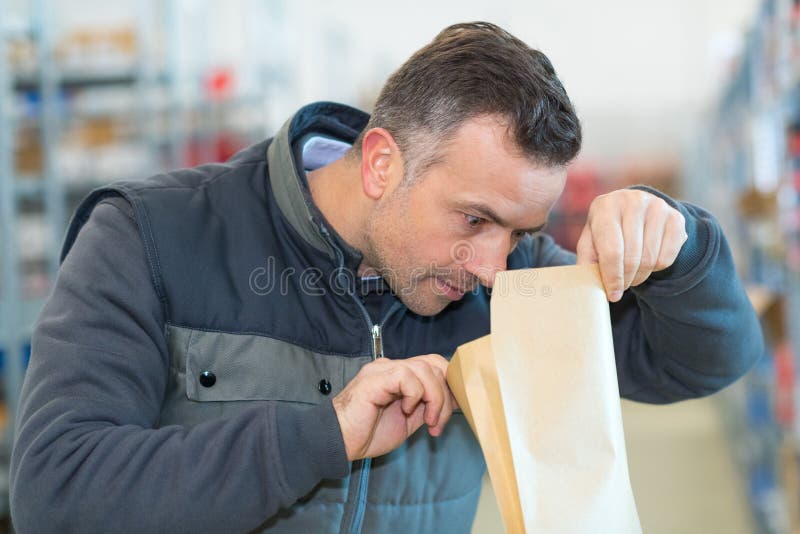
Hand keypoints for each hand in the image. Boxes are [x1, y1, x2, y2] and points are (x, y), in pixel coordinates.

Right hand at [332, 354, 454, 460]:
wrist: (339, 441)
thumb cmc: (367, 433)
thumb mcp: (408, 420)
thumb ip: (426, 406)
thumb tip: (454, 400)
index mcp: (399, 375)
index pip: (433, 365)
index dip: (448, 385)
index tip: (452, 411)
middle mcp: (391, 367)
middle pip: (434, 364)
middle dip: (445, 394)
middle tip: (437, 422)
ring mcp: (383, 369)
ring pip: (424, 369)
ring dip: (434, 398)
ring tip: (428, 422)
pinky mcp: (376, 377)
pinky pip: (407, 376)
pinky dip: (415, 396)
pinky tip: (406, 411)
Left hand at [576, 189, 687, 301]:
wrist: (633, 209)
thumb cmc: (607, 230)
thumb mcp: (590, 242)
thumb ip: (587, 262)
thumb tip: (591, 288)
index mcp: (605, 206)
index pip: (611, 251)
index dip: (613, 277)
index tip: (613, 295)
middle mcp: (632, 201)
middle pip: (632, 257)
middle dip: (627, 278)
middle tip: (623, 286)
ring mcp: (657, 207)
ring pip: (650, 258)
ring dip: (641, 275)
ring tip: (633, 275)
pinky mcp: (675, 217)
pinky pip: (667, 256)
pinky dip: (657, 268)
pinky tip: (648, 262)